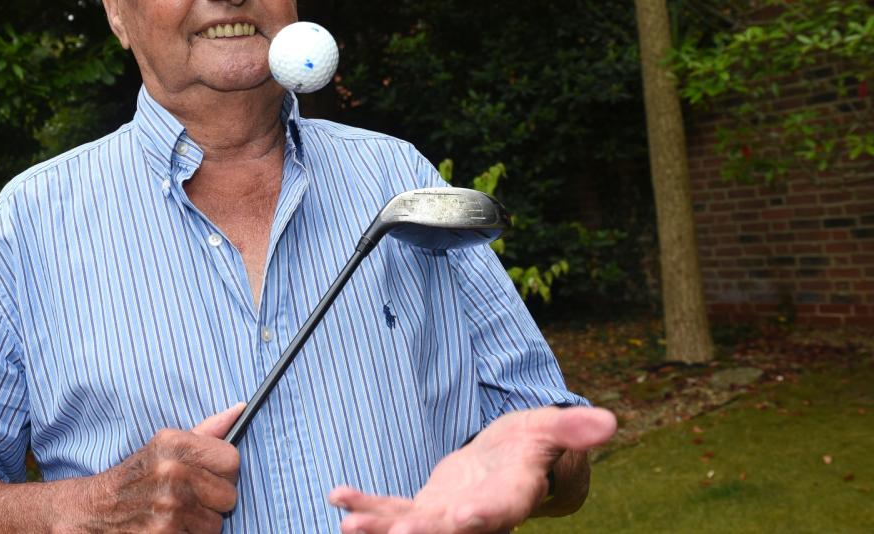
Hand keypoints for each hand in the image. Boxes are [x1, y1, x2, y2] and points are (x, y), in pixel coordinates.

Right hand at [82, 403, 244, 532]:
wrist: (95, 510)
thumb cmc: (137, 477)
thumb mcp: (165, 446)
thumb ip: (205, 432)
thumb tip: (239, 410)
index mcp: (174, 444)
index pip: (231, 460)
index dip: (225, 473)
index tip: (212, 477)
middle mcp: (173, 473)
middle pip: (229, 496)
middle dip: (213, 502)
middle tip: (190, 499)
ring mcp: (169, 507)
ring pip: (215, 524)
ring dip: (199, 524)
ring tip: (176, 514)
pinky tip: (169, 528)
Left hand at [329, 406, 616, 533]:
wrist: (512, 465)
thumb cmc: (537, 446)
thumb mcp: (554, 430)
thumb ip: (575, 430)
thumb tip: (607, 423)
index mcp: (513, 496)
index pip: (500, 510)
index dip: (483, 516)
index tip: (463, 518)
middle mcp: (478, 517)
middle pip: (449, 529)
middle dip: (420, 532)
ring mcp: (448, 518)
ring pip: (413, 527)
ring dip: (380, 528)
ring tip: (348, 527)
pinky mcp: (426, 510)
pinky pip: (392, 509)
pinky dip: (366, 504)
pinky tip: (337, 497)